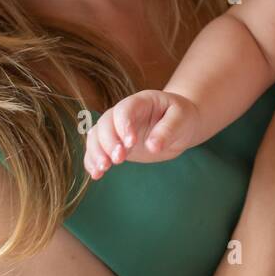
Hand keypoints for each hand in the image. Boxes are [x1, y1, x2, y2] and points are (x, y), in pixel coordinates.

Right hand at [84, 90, 202, 178]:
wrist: (179, 125)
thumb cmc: (182, 118)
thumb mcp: (182, 119)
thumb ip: (168, 130)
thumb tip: (152, 146)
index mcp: (141, 101)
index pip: (125, 109)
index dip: (123, 126)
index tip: (131, 143)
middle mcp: (124, 113)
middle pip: (105, 123)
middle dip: (108, 142)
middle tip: (119, 159)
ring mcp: (117, 129)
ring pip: (96, 136)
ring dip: (96, 152)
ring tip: (103, 169)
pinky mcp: (114, 144)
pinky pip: (97, 150)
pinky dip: (92, 161)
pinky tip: (96, 174)